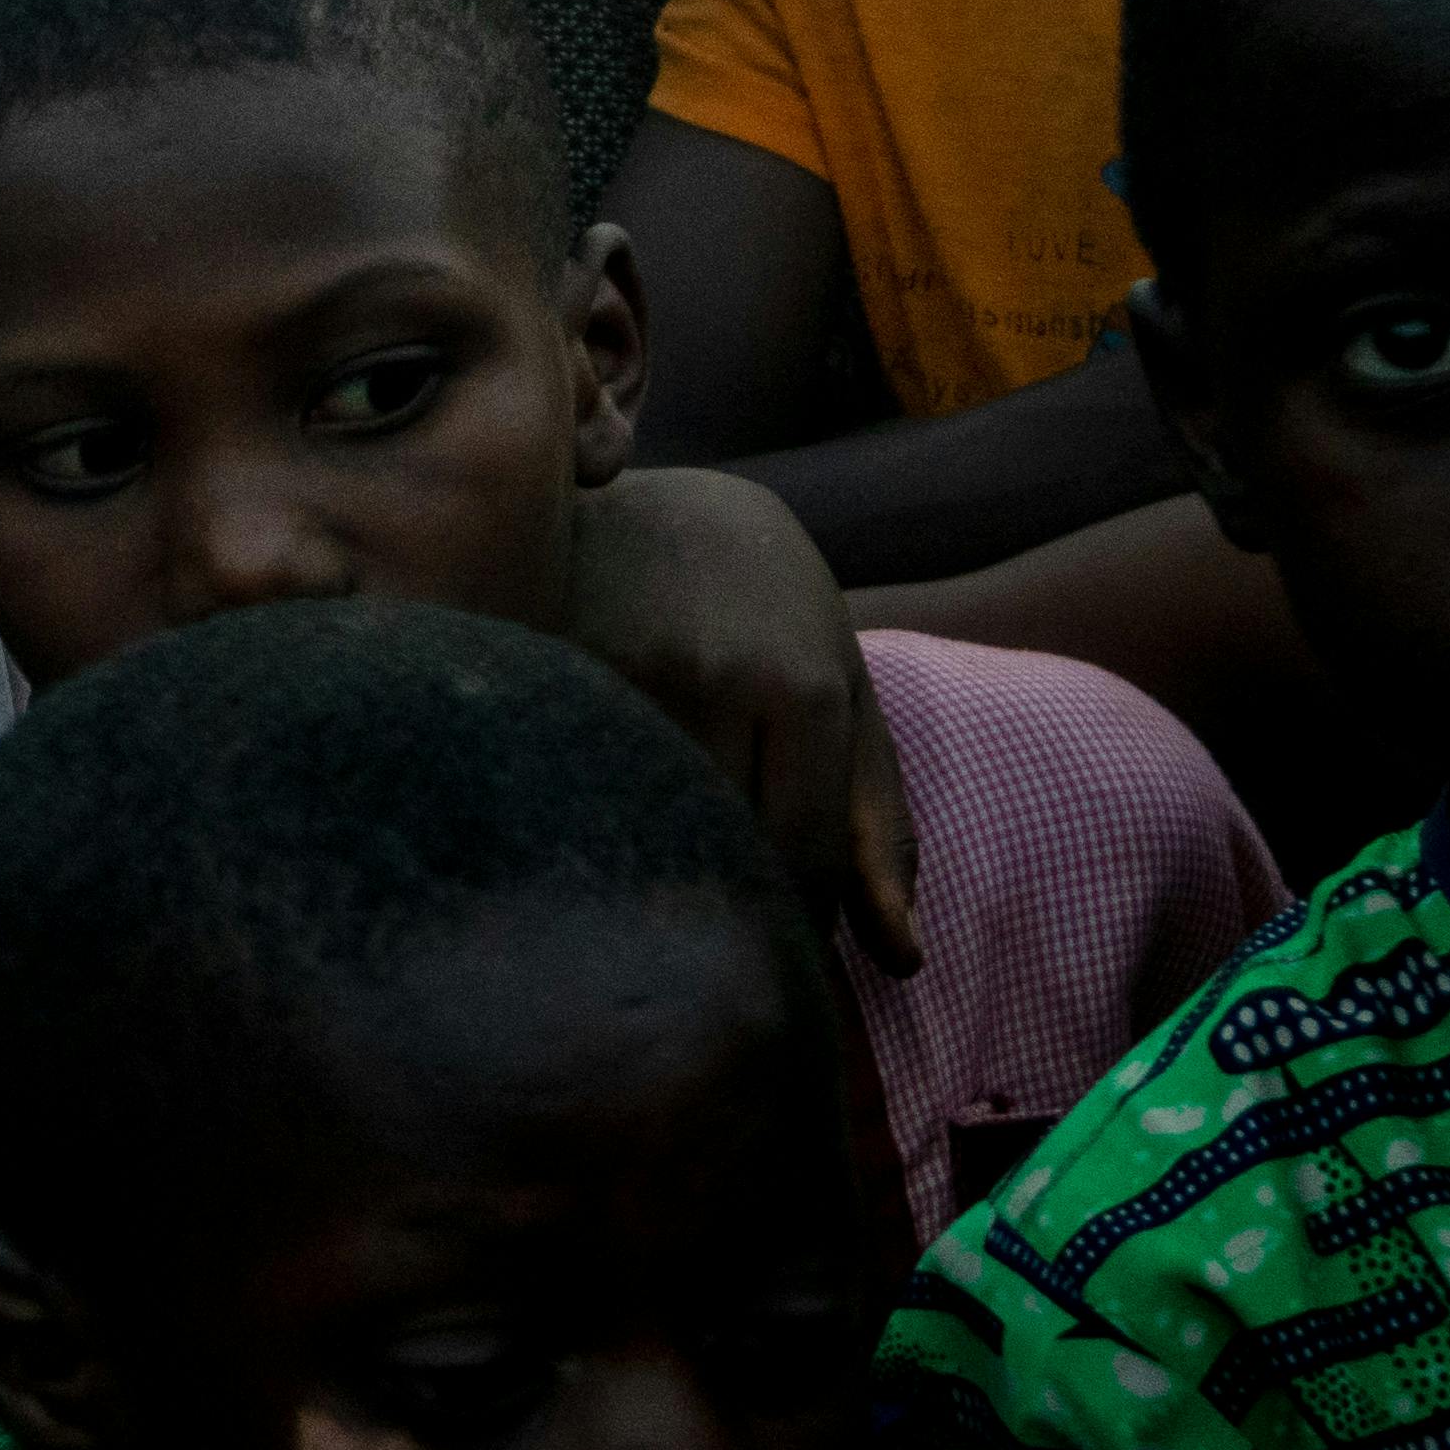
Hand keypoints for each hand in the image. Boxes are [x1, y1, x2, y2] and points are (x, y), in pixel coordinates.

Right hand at [565, 464, 923, 971]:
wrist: (641, 489)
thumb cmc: (760, 603)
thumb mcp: (842, 690)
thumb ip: (879, 821)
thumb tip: (903, 960)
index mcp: (806, 686)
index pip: (801, 858)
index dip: (795, 918)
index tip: (779, 933)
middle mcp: (718, 674)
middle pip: (722, 847)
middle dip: (725, 892)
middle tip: (713, 902)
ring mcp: (623, 665)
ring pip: (645, 823)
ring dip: (654, 856)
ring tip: (653, 847)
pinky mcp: (546, 654)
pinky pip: (572, 782)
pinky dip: (585, 808)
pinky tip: (589, 800)